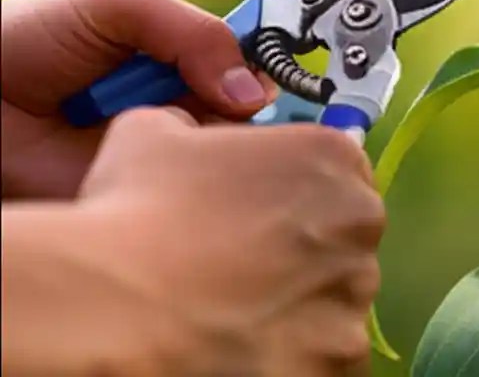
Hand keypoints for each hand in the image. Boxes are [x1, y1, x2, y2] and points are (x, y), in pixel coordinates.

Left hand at [1, 0, 275, 198]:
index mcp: (189, 61)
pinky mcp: (143, 197)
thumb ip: (194, 30)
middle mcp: (186, 109)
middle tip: (234, 110)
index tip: (299, 83)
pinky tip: (173, 168)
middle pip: (257, 120)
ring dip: (224, 152)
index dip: (276, 75)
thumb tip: (256, 93)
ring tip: (185, 134)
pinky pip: (189, 200)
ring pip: (230, 162)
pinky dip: (194, 189)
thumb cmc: (31, 39)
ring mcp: (167, 155)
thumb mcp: (120, 6)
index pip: (256, 69)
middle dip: (258, 118)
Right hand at [71, 108, 383, 374]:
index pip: (335, 175)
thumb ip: (196, 128)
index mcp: (332, 156)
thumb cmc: (134, 211)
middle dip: (304, 253)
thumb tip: (194, 137)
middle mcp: (360, 219)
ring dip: (302, 305)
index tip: (257, 221)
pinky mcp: (342, 356)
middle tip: (245, 269)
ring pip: (338, 298)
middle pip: (343, 238)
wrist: (113, 303)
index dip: (293, 200)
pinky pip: (328, 354)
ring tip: (239, 313)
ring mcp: (355, 292)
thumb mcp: (153, 133)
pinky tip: (248, 347)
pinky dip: (297, 353)